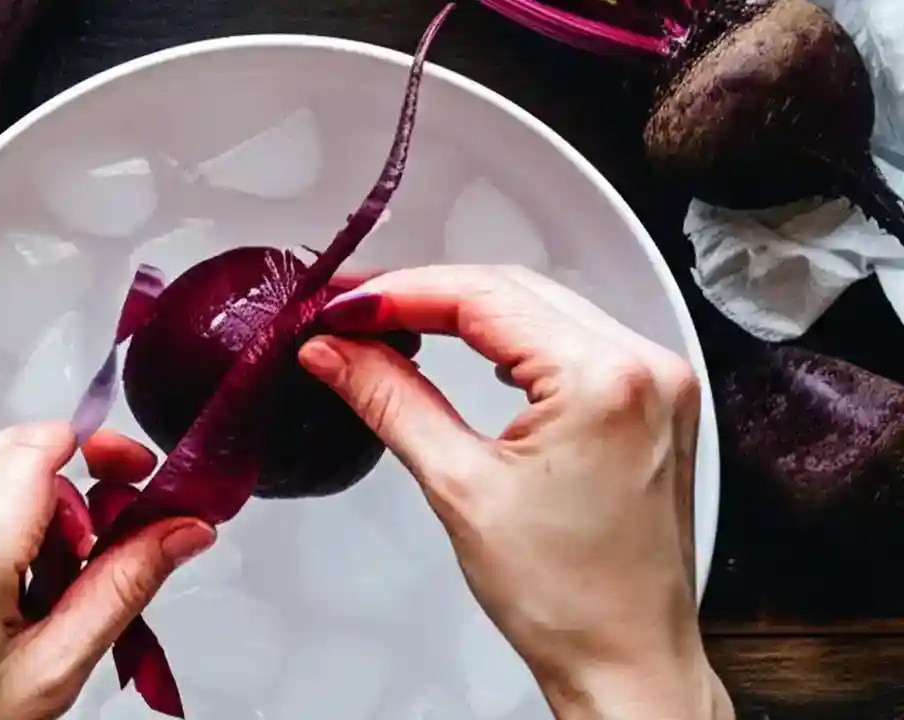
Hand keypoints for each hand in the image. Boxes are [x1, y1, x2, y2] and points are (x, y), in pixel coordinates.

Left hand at [0, 422, 214, 719]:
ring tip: (9, 595)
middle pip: (8, 449)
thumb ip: (121, 588)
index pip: (47, 443)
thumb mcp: (43, 676)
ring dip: (4, 511)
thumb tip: (178, 532)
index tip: (124, 480)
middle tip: (76, 559)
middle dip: (57, 492)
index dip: (98, 456)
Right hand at [299, 265, 732, 719]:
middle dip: (427, 293)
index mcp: (604, 380)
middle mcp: (645, 367)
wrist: (626, 660)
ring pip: (544, 306)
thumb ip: (391, 400)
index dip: (400, 292)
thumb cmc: (567, 599)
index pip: (483, 297)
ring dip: (468, 308)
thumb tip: (336, 352)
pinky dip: (514, 334)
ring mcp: (657, 381)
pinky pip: (574, 337)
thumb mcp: (459, 487)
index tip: (343, 307)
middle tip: (355, 312)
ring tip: (398, 323)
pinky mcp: (654, 400)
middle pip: (513, 288)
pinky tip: (474, 343)